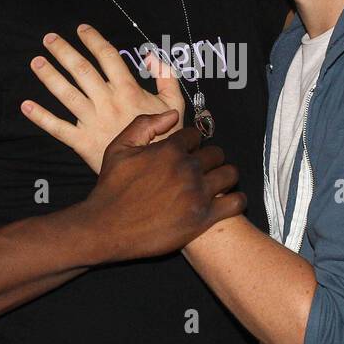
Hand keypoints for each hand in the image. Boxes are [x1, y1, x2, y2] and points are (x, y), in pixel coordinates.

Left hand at [20, 23, 184, 172]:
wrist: (154, 172)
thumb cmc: (165, 137)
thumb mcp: (174, 104)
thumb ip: (166, 77)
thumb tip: (153, 56)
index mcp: (128, 91)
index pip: (108, 57)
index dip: (94, 40)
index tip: (82, 29)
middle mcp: (108, 102)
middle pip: (82, 70)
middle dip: (64, 52)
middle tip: (49, 38)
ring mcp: (93, 121)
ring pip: (67, 94)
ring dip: (49, 76)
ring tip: (36, 62)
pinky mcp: (83, 141)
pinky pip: (58, 128)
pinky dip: (41, 117)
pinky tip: (25, 106)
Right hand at [80, 111, 245, 261]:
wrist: (107, 228)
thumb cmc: (111, 188)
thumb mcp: (119, 148)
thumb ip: (145, 125)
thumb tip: (173, 115)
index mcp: (169, 149)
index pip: (197, 135)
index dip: (192, 143)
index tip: (187, 152)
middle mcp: (187, 169)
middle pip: (217, 153)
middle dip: (210, 158)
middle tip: (201, 169)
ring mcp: (197, 194)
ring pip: (230, 175)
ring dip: (225, 176)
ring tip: (215, 183)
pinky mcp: (204, 218)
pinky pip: (236, 202)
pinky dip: (236, 200)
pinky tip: (226, 201)